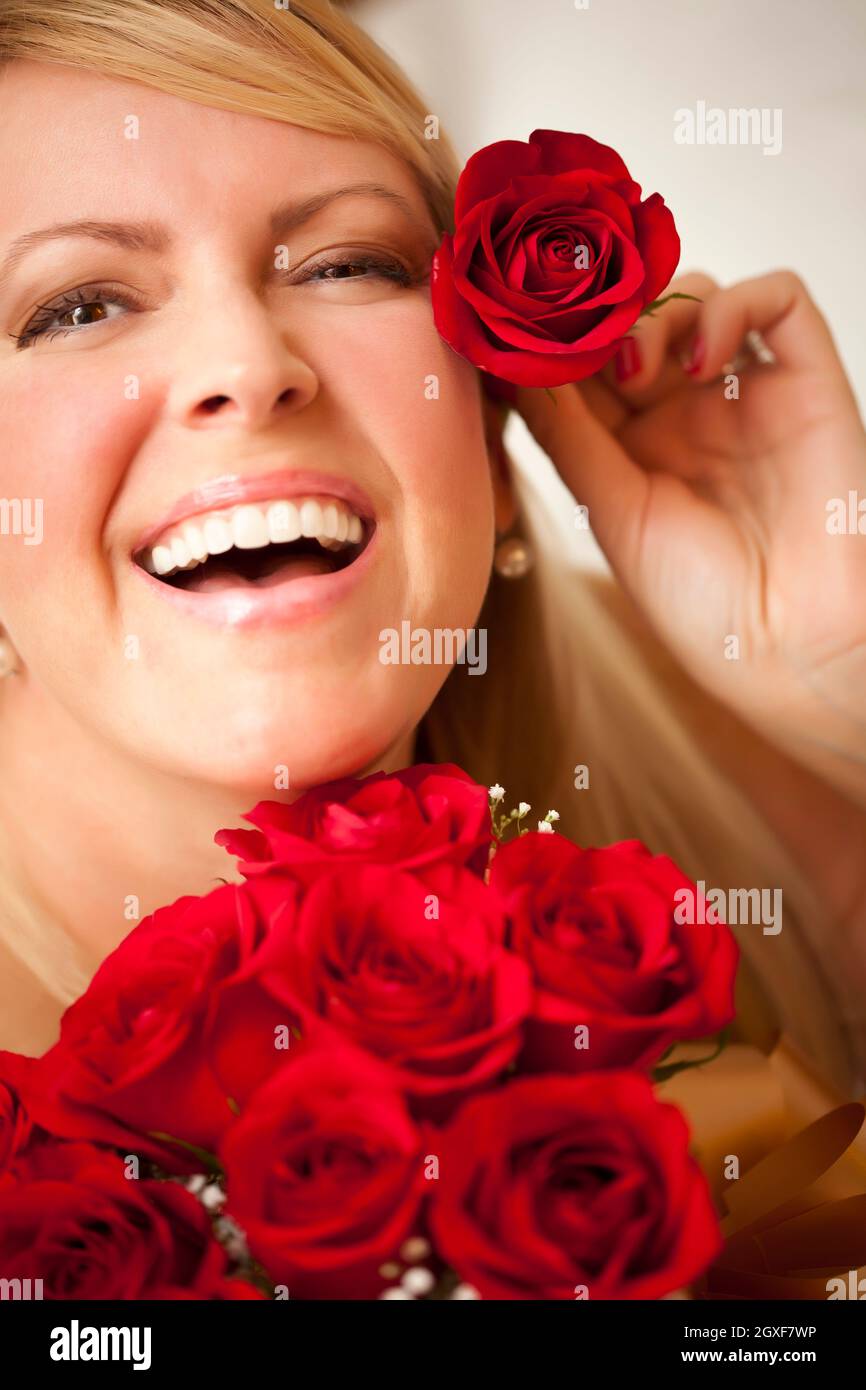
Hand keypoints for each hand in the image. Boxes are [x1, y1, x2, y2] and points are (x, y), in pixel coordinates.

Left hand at [517, 271, 865, 803]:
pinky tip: (701, 358)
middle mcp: (688, 412)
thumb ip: (566, 434)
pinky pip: (777, 298)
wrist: (789, 649)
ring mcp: (745, 393)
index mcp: (633, 447)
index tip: (515, 335)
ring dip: (657, 311)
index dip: (553, 342)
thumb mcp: (611, 512)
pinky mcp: (807, 380)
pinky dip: (732, 305)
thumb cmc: (701, 604)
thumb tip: (511, 366)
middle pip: (636, 317)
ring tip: (636, 370)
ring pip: (698, 296)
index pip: (585, 363)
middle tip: (576, 342)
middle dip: (601, 317)